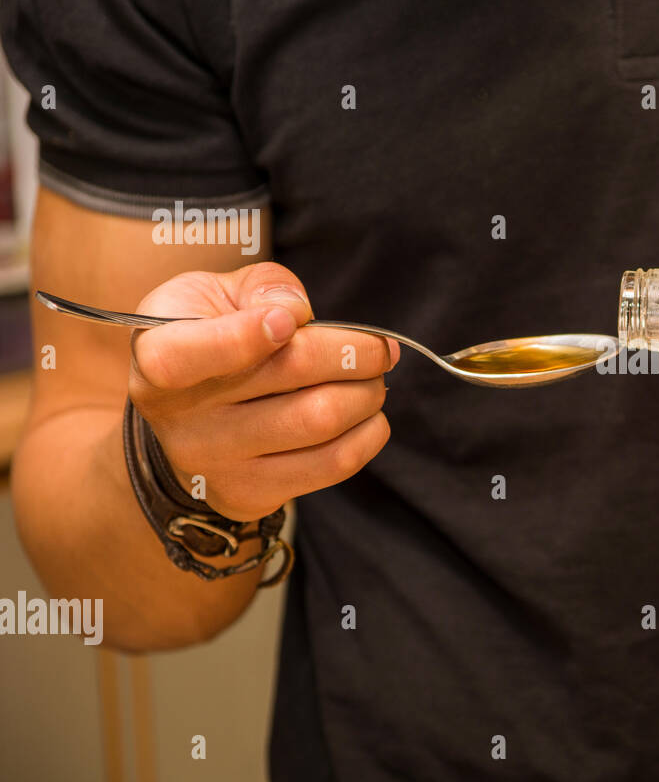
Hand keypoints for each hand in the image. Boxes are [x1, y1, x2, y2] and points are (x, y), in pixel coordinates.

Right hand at [127, 262, 397, 521]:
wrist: (184, 416)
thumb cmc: (208, 335)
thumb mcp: (212, 291)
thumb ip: (259, 287)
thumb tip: (295, 312)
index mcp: (158, 355)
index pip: (187, 356)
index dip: (246, 336)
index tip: (291, 321)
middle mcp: (179, 418)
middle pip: (291, 376)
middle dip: (355, 353)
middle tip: (377, 349)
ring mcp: (214, 463)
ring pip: (320, 421)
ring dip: (368, 393)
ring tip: (374, 379)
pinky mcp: (250, 495)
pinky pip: (332, 465)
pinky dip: (367, 434)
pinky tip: (367, 416)